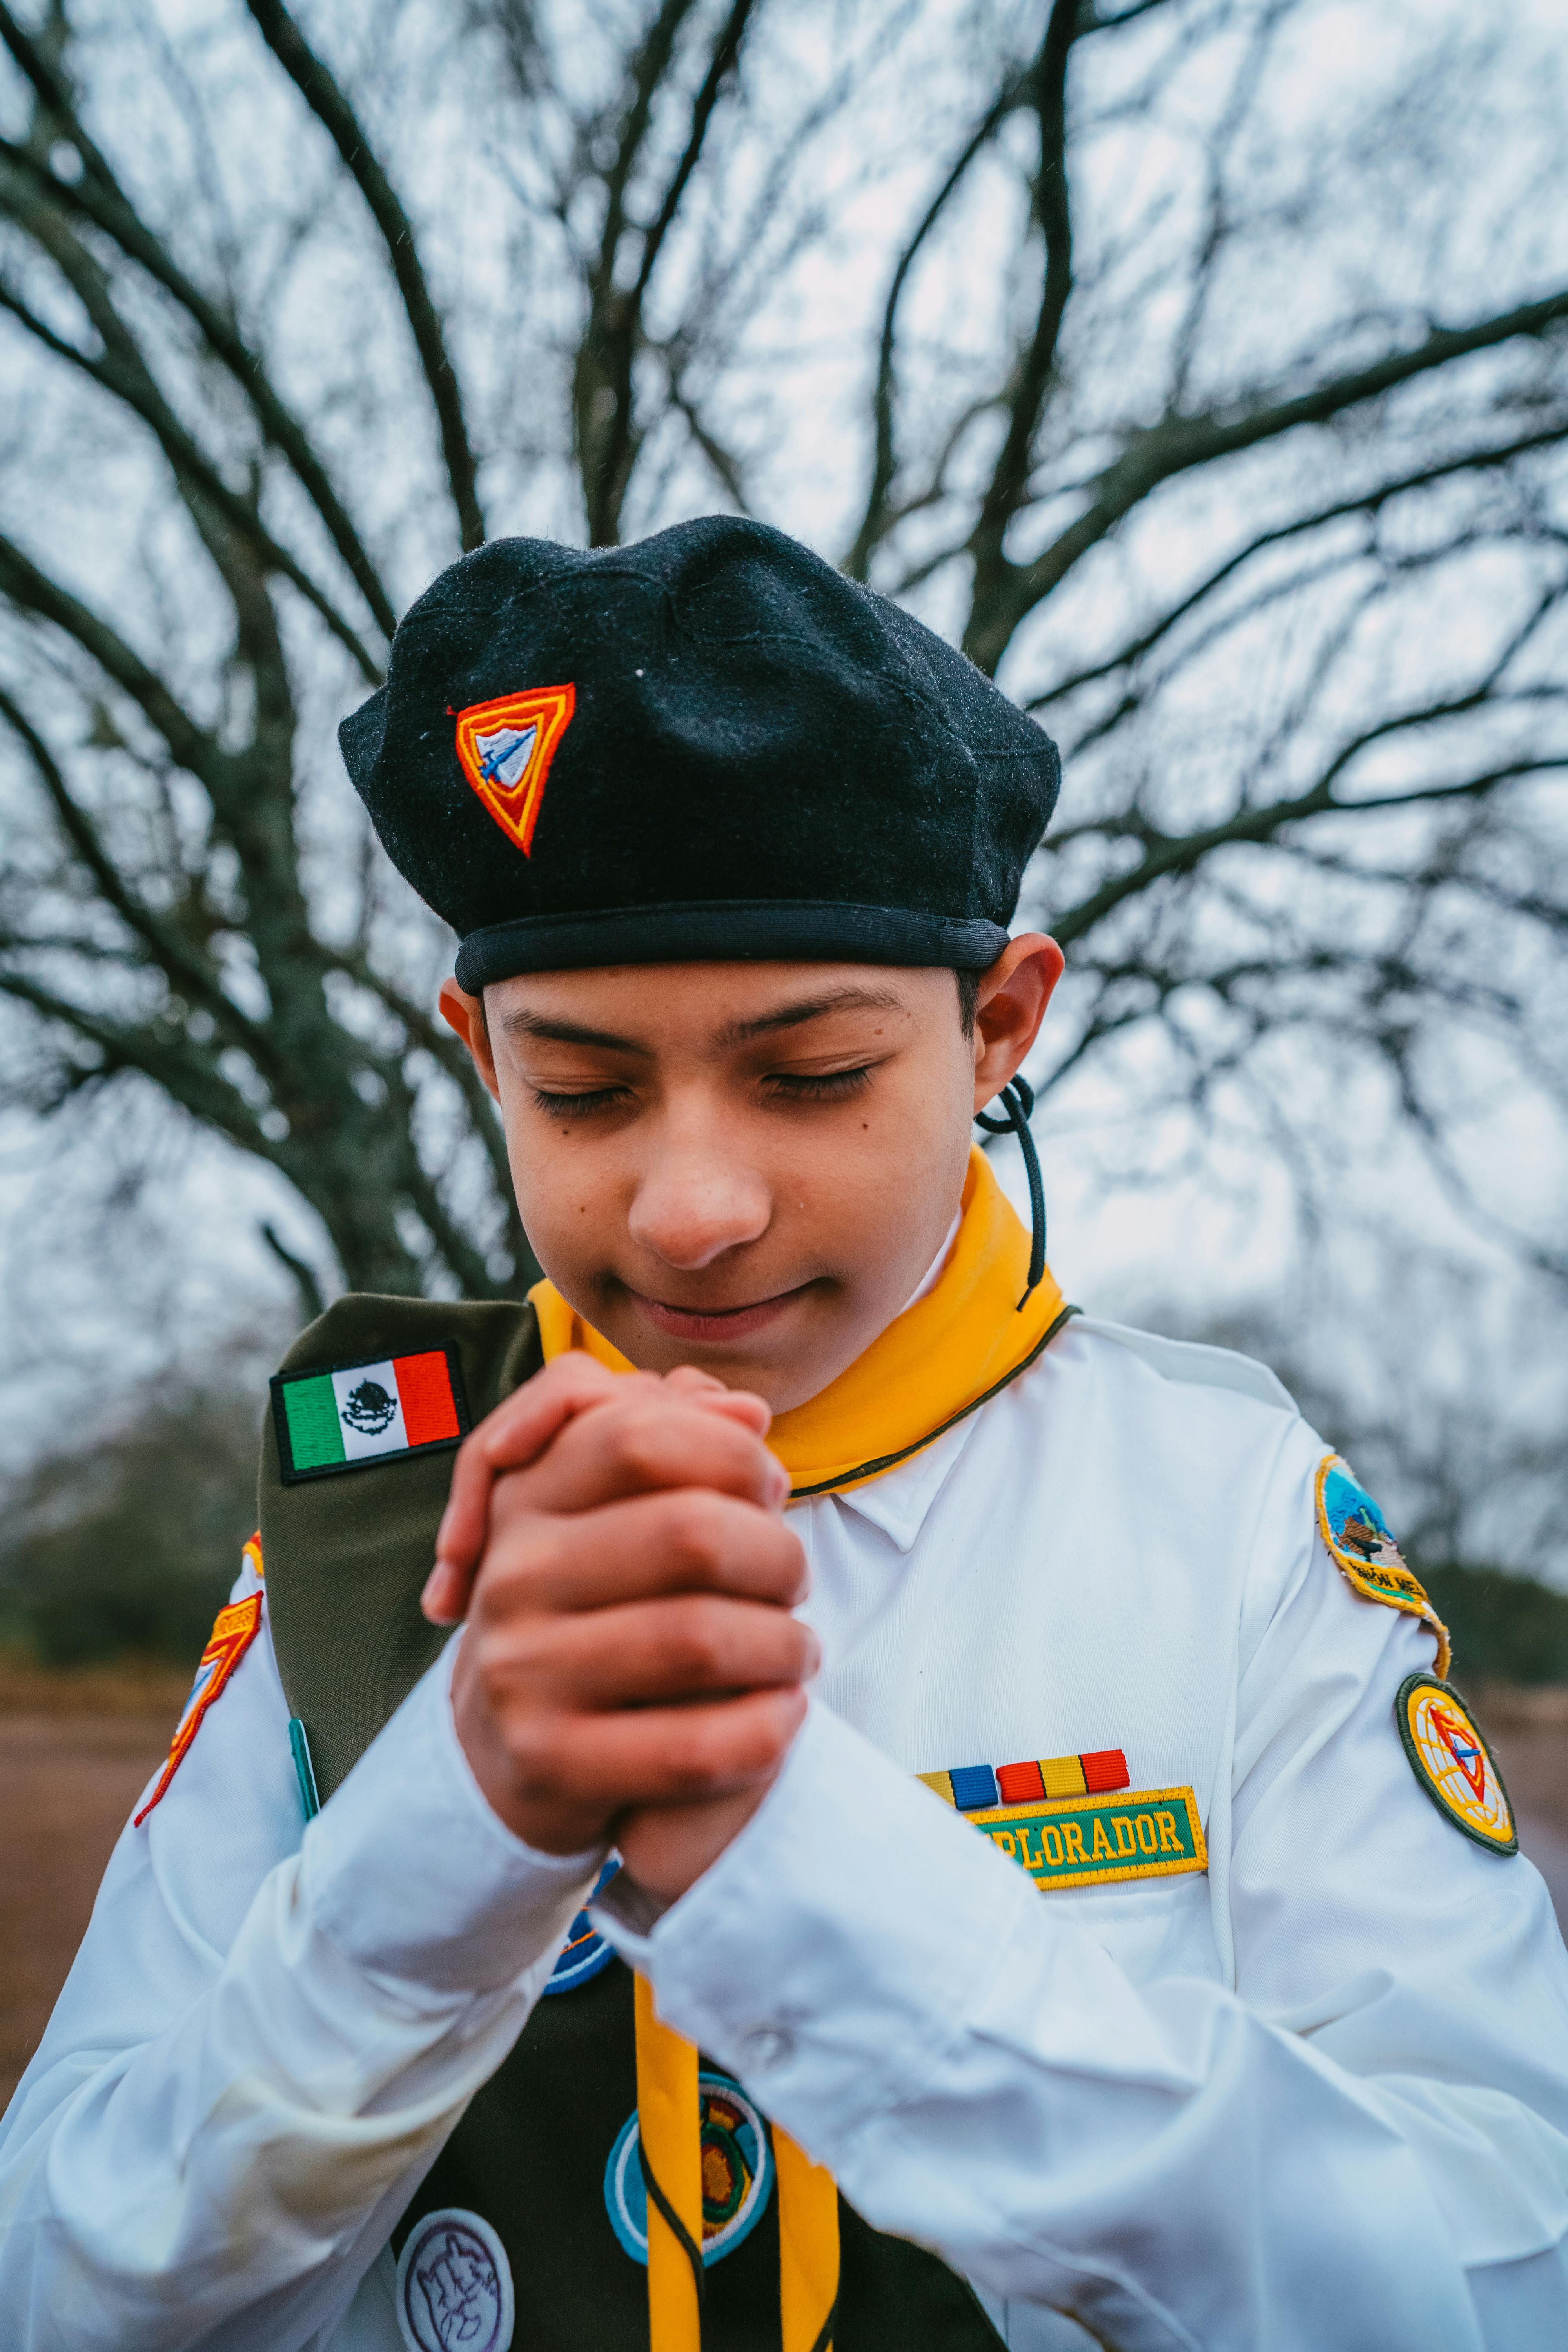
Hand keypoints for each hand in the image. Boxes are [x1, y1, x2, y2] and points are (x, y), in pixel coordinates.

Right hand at [449, 1378, 814, 1865]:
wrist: (512, 1753)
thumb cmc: (597, 1616)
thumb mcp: (613, 1520)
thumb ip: (677, 1450)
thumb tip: (749, 1411)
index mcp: (526, 1500)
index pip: (639, 1435)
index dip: (732, 1454)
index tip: (766, 1493)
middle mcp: (513, 1577)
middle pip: (690, 1533)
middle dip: (778, 1556)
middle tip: (795, 1583)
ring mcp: (521, 1672)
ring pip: (700, 1639)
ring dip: (784, 1646)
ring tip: (798, 1652)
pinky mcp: (550, 1762)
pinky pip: (695, 1746)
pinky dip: (767, 1728)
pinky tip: (782, 1714)